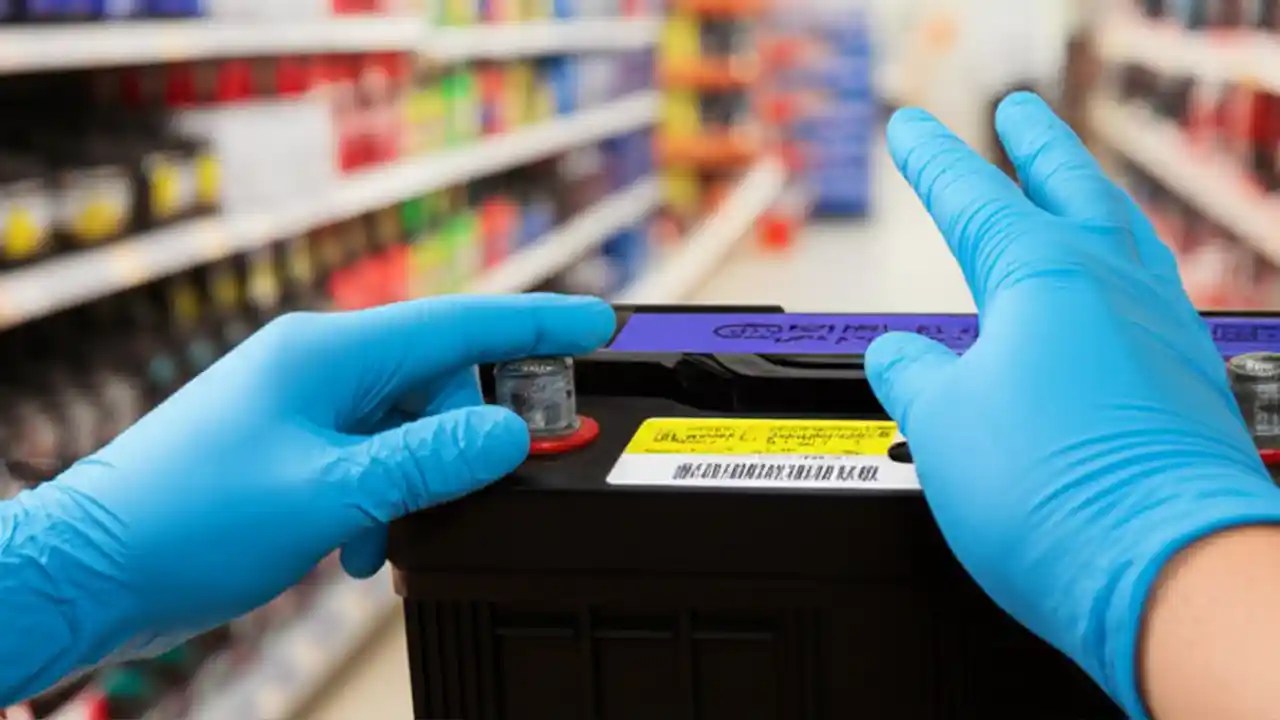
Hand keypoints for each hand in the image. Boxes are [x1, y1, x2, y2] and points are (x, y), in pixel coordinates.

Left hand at [0, 294, 614, 703]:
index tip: (601, 324)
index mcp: (328, 353)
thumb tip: (509, 432)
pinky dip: (387, 497)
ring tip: (394, 537)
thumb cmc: (185, 522)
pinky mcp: (292, 442)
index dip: (538, 323)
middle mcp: (319, 366)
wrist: (90, 570)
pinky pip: (372, 454)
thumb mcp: (326, 494)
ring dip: (422, 480)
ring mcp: (303, 403)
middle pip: (439, 378)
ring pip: (407, 424)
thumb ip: (426, 462)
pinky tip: (365, 544)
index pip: (458, 323)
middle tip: (498, 478)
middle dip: (472, 432)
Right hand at [865, 92, 1279, 716]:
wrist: (1167, 569)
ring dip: (1086, 197)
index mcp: (1043, 275)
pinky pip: (1146, 294)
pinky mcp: (1185, 380)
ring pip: (1121, 234)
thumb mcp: (939, 426)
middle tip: (1018, 112)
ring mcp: (1160, 329)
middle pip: (1071, 187)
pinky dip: (1116, 270)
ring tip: (1068, 188)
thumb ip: (912, 374)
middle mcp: (1113, 286)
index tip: (912, 129)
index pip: (971, 196)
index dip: (932, 159)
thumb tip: (900, 357)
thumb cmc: (1055, 494)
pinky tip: (1106, 294)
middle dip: (1036, 146)